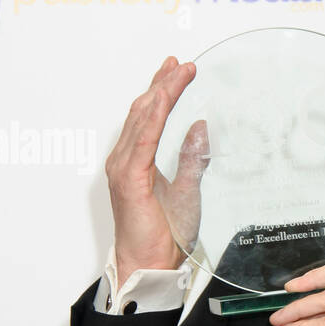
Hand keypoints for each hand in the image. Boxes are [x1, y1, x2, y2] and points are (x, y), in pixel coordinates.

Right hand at [106, 56, 208, 282]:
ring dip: (159, 93)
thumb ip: (192, 158)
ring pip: (141, 119)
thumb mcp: (188, 189)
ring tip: (177, 72)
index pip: (149, 117)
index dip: (162, 91)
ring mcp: (124, 168)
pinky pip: (142, 141)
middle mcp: (125, 160)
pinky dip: (152, 118)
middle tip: (180, 64)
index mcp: (137, 162)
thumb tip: (200, 129)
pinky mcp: (129, 178)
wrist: (150, 262)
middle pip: (143, 111)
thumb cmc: (163, 234)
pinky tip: (162, 100)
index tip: (176, 70)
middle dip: (162, 84)